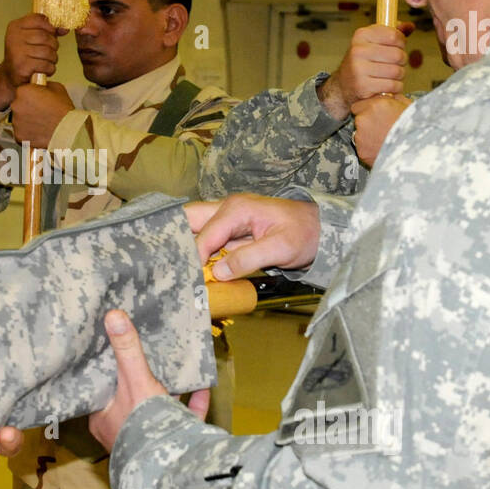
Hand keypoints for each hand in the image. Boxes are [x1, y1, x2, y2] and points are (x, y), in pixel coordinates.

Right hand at [0, 13, 68, 110]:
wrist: (11, 74)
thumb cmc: (25, 53)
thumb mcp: (33, 37)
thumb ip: (49, 31)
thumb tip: (65, 29)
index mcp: (15, 26)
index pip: (39, 19)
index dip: (50, 28)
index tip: (50, 35)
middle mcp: (14, 37)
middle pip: (45, 37)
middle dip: (53, 46)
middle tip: (51, 52)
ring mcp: (17, 52)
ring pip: (47, 51)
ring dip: (53, 58)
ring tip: (48, 61)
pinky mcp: (22, 66)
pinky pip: (45, 65)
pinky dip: (49, 69)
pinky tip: (44, 70)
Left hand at [11, 81, 73, 148]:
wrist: (67, 131)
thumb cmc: (63, 110)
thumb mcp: (56, 87)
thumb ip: (43, 85)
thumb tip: (40, 86)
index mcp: (23, 91)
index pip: (22, 91)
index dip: (30, 95)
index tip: (37, 99)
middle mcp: (16, 106)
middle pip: (18, 105)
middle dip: (27, 107)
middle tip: (40, 111)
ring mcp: (16, 122)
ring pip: (19, 119)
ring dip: (27, 120)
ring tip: (41, 122)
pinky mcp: (18, 136)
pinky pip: (21, 132)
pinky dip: (28, 132)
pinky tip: (39, 131)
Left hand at [89, 310, 205, 451]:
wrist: (175, 467)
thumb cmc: (143, 426)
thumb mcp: (134, 380)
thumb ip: (127, 350)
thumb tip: (113, 315)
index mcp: (103, 420)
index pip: (98, 391)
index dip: (103, 372)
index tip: (107, 352)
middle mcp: (123, 432)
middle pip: (128, 399)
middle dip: (138, 380)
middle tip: (141, 355)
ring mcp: (151, 441)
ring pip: (157, 412)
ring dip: (168, 392)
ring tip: (173, 369)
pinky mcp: (177, 445)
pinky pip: (184, 421)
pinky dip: (192, 404)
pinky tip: (202, 386)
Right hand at [185, 194, 319, 278]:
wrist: (320, 229)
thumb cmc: (304, 234)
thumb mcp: (281, 249)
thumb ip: (248, 259)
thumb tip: (219, 273)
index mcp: (237, 209)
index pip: (205, 235)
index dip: (195, 258)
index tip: (190, 280)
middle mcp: (227, 208)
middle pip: (188, 218)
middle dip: (175, 238)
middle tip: (169, 264)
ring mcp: (227, 217)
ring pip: (193, 225)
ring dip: (184, 245)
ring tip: (176, 267)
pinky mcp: (230, 229)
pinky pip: (206, 236)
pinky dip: (197, 250)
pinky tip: (192, 267)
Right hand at [317, 22, 412, 118]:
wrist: (343, 85)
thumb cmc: (363, 62)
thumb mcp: (373, 42)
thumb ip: (393, 33)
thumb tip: (410, 26)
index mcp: (361, 35)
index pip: (394, 35)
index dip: (401, 42)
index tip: (397, 47)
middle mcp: (358, 50)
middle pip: (398, 55)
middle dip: (401, 61)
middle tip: (393, 64)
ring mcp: (359, 69)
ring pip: (397, 71)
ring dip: (399, 76)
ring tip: (389, 76)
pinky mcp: (363, 86)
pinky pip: (393, 86)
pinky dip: (395, 88)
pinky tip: (387, 86)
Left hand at [352, 93, 412, 166]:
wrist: (417, 152)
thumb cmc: (416, 128)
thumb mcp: (410, 107)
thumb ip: (396, 99)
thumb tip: (392, 96)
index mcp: (376, 105)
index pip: (359, 105)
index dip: (368, 110)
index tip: (376, 116)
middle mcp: (364, 118)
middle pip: (359, 119)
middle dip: (367, 122)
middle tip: (382, 129)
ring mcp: (360, 136)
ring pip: (360, 134)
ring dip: (368, 136)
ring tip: (385, 140)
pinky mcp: (361, 151)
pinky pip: (362, 148)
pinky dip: (370, 149)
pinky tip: (383, 149)